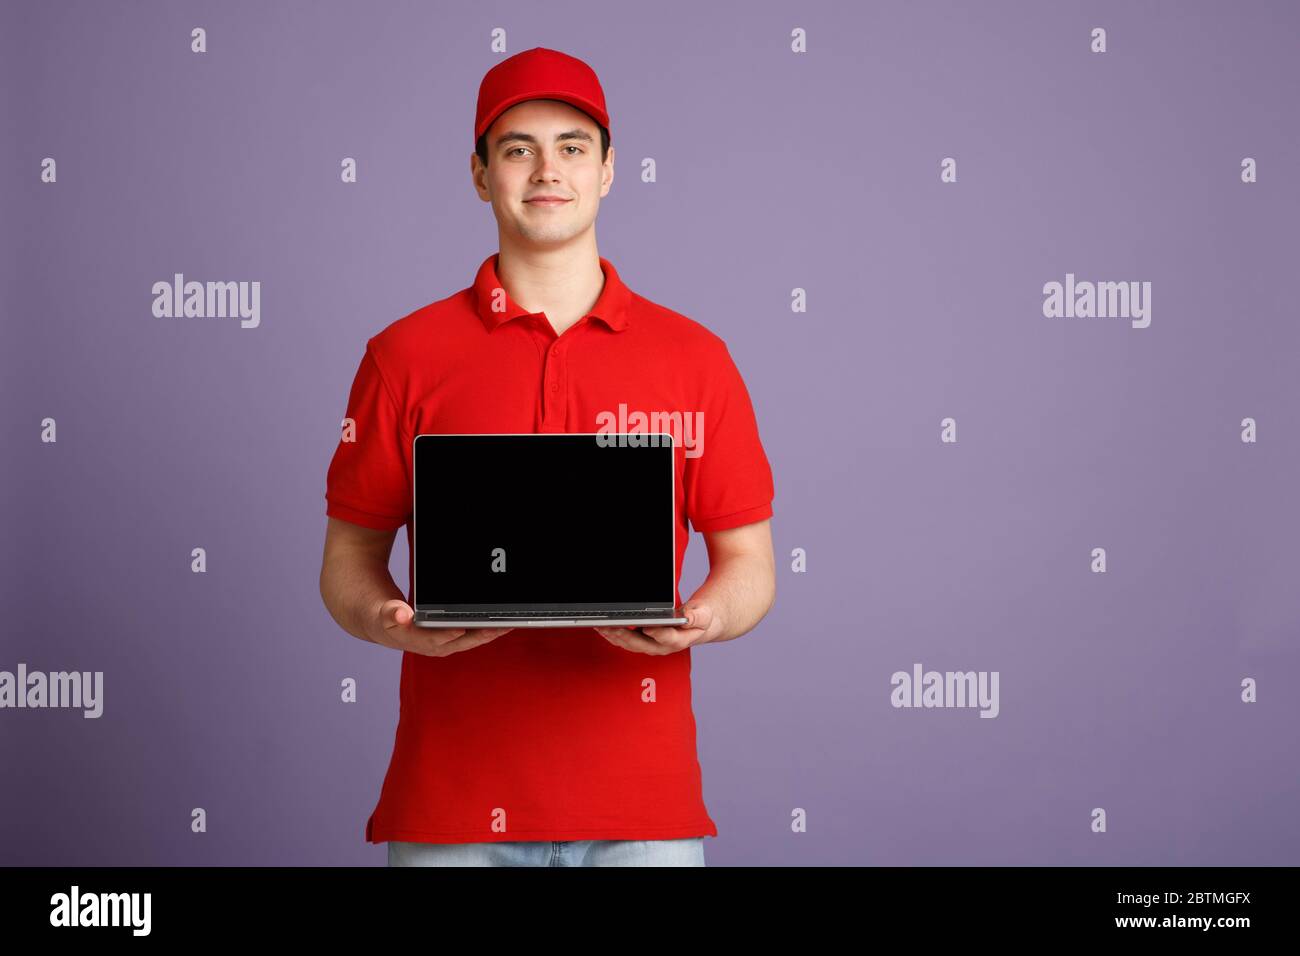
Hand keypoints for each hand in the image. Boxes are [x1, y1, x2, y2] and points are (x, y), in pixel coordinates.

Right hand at [368, 599, 512, 656]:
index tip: (463, 628)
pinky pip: (473, 633)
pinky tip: (503, 620)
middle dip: (481, 634)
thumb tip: (401, 615)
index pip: (436, 640)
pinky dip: (488, 627)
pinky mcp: (452, 637)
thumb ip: (390, 613)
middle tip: (501, 624)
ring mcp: (444, 642)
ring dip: (490, 632)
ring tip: (509, 621)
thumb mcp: (381, 612)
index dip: (449, 635)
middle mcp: (433, 645)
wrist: (382, 621)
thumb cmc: (382, 616)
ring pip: (471, 638)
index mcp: (415, 641)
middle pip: (461, 641)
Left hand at [595, 603, 717, 654]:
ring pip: (629, 644)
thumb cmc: (700, 619)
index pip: (666, 638)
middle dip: (624, 634)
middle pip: (641, 643)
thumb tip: (686, 617)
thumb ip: (696, 616)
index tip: (647, 627)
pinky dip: (613, 634)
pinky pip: (626, 641)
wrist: (698, 626)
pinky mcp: (643, 643)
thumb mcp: (703, 614)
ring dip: (614, 635)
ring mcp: (651, 646)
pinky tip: (603, 626)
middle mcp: (662, 647)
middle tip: (611, 625)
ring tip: (601, 625)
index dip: (656, 633)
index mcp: (679, 640)